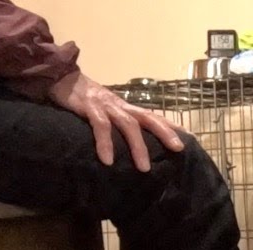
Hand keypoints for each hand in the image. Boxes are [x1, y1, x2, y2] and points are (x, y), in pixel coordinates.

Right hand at [48, 71, 184, 170]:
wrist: (59, 77)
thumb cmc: (85, 100)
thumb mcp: (107, 112)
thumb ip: (119, 126)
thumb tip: (130, 149)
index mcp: (127, 109)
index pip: (155, 117)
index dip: (173, 126)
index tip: (192, 139)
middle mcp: (121, 106)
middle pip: (148, 118)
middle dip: (165, 133)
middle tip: (178, 150)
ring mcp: (106, 105)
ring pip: (128, 125)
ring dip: (138, 147)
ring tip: (144, 168)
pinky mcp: (89, 107)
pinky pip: (100, 126)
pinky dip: (105, 143)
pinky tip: (107, 160)